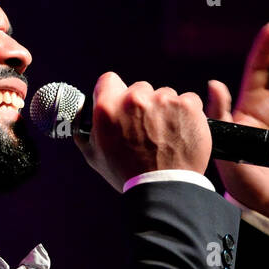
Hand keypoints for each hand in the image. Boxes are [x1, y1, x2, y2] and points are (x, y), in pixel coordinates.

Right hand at [81, 73, 211, 191]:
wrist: (163, 188)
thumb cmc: (126, 174)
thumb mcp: (94, 154)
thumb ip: (84, 129)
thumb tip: (80, 114)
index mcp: (107, 108)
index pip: (109, 80)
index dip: (114, 92)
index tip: (120, 104)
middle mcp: (134, 99)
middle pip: (139, 89)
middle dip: (142, 104)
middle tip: (145, 129)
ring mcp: (163, 100)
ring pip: (164, 95)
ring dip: (165, 110)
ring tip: (164, 135)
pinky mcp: (187, 106)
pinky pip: (187, 100)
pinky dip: (186, 114)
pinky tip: (179, 132)